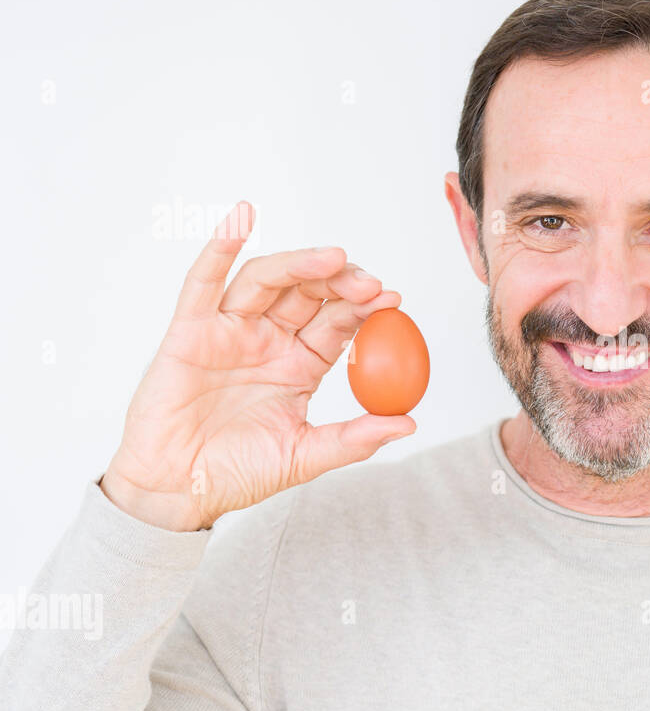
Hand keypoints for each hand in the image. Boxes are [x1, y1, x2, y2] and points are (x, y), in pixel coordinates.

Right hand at [101, 201, 414, 531]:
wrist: (178, 491)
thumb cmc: (237, 473)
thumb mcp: (306, 457)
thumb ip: (355, 439)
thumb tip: (409, 424)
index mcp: (301, 365)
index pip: (339, 323)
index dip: (366, 307)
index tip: (393, 299)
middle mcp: (268, 340)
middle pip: (309, 293)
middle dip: (342, 282)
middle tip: (370, 283)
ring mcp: (229, 331)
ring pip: (268, 281)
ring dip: (300, 264)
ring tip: (334, 259)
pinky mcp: (190, 331)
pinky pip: (203, 283)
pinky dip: (220, 248)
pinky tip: (242, 219)